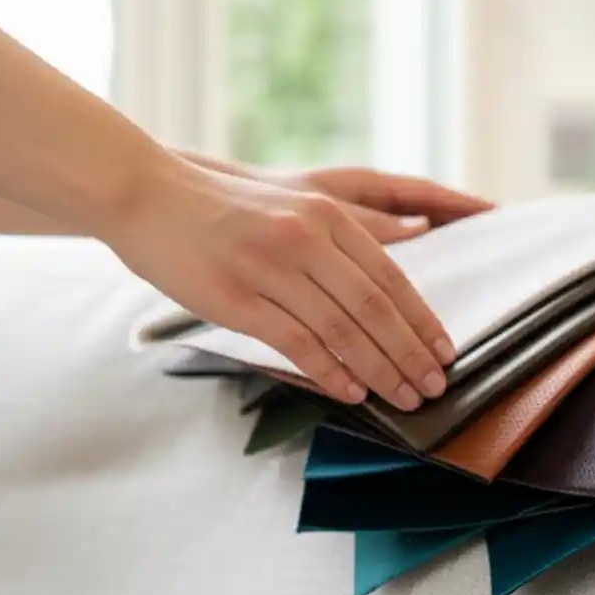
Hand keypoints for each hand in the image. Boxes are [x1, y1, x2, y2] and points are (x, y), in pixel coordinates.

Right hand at [105, 156, 455, 411]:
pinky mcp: (237, 298)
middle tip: (435, 387)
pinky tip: (352, 393)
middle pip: (375, 308)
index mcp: (328, 216)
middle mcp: (307, 238)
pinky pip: (297, 343)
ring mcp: (272, 267)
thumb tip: (384, 299)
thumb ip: (338, 245)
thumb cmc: (225, 212)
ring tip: (403, 398)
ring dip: (380, 371)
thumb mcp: (293, 211)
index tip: (445, 353)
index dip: (422, 320)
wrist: (149, 195)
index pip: (391, 278)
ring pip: (342, 330)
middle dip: (411, 354)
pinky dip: (330, 372)